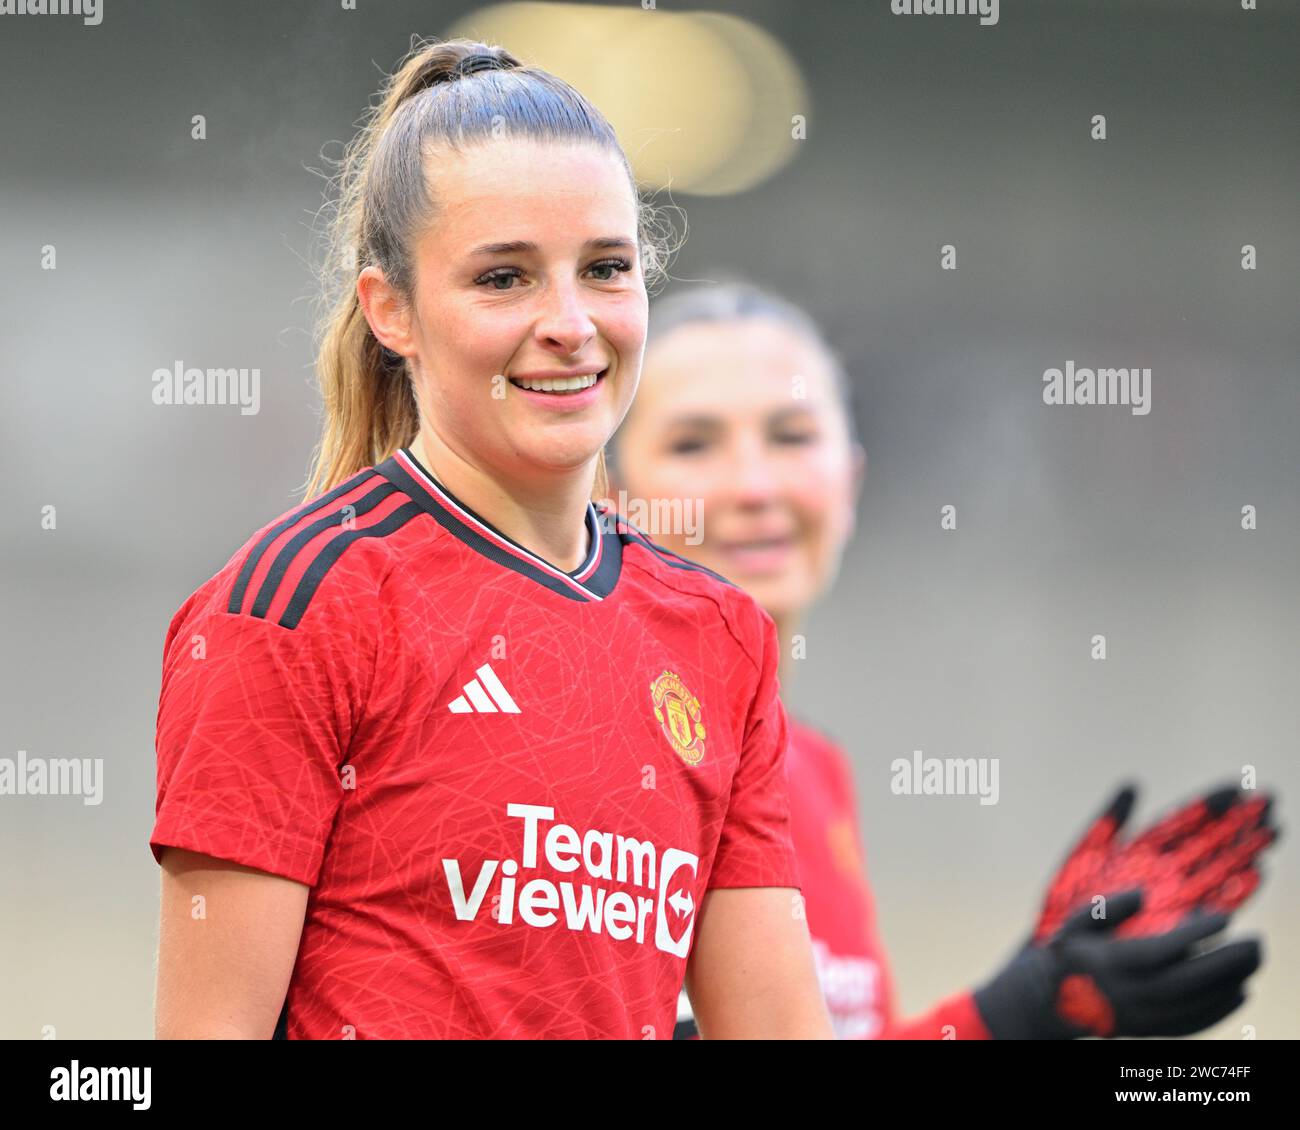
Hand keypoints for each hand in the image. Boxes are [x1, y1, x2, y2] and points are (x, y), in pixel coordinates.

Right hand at [975, 890, 1261, 1038]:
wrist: (1047, 1003)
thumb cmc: (1062, 955)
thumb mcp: (1073, 923)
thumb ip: (1107, 907)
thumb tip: (1143, 894)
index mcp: (1107, 964)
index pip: (1161, 951)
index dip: (1196, 935)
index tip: (1223, 916)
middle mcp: (1127, 994)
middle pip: (1188, 982)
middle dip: (1227, 962)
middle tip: (1257, 941)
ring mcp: (1140, 1016)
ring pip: (1195, 1004)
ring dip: (1230, 982)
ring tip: (1254, 959)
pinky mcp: (1149, 1028)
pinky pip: (1191, 1023)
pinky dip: (1219, 1009)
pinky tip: (1239, 990)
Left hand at [1034, 783, 1277, 942]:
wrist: (1062, 947)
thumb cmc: (1068, 901)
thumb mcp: (1086, 853)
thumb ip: (1111, 820)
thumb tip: (1132, 784)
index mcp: (1143, 851)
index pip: (1182, 821)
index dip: (1209, 805)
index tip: (1236, 787)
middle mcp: (1165, 872)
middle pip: (1208, 842)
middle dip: (1238, 822)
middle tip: (1269, 799)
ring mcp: (1173, 897)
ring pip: (1216, 868)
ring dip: (1245, 850)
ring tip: (1272, 830)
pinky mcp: (1177, 923)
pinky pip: (1210, 903)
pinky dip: (1234, 890)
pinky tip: (1256, 873)